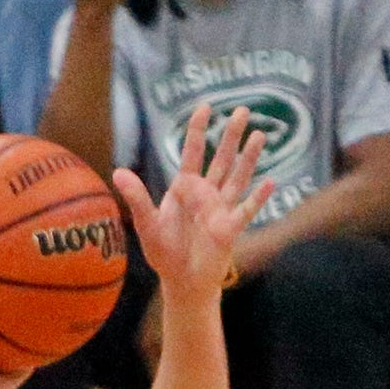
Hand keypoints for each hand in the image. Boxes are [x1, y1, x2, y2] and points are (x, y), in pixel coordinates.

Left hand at [114, 103, 269, 300]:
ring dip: (249, 158)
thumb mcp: (147, 224)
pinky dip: (258, 198)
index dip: (198, 130)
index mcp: (185, 188)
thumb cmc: (164, 253)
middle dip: (231, 135)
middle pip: (221, 158)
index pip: (193, 152)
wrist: (182, 282)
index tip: (205, 107)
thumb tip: (118, 172)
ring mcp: (220, 209)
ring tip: (260, 135)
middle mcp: (206, 193)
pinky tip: (271, 182)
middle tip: (243, 110)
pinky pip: (246, 211)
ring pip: (237, 177)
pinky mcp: (230, 228)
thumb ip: (137, 198)